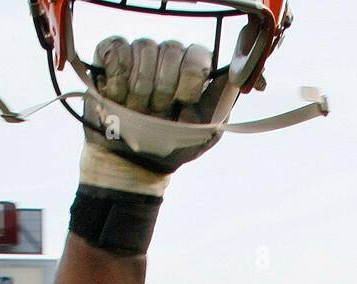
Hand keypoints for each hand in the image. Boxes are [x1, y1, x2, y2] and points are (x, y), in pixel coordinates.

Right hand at [82, 36, 233, 180]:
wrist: (133, 163)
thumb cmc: (171, 147)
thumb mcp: (205, 133)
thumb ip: (224, 105)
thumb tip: (245, 80)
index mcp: (192, 72)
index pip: (198, 53)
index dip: (191, 76)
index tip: (185, 102)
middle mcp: (167, 57)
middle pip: (171, 49)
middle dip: (165, 89)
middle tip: (158, 113)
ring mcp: (139, 54)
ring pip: (144, 48)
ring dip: (140, 89)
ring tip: (137, 110)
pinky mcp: (111, 55)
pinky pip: (117, 50)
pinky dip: (118, 79)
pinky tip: (117, 98)